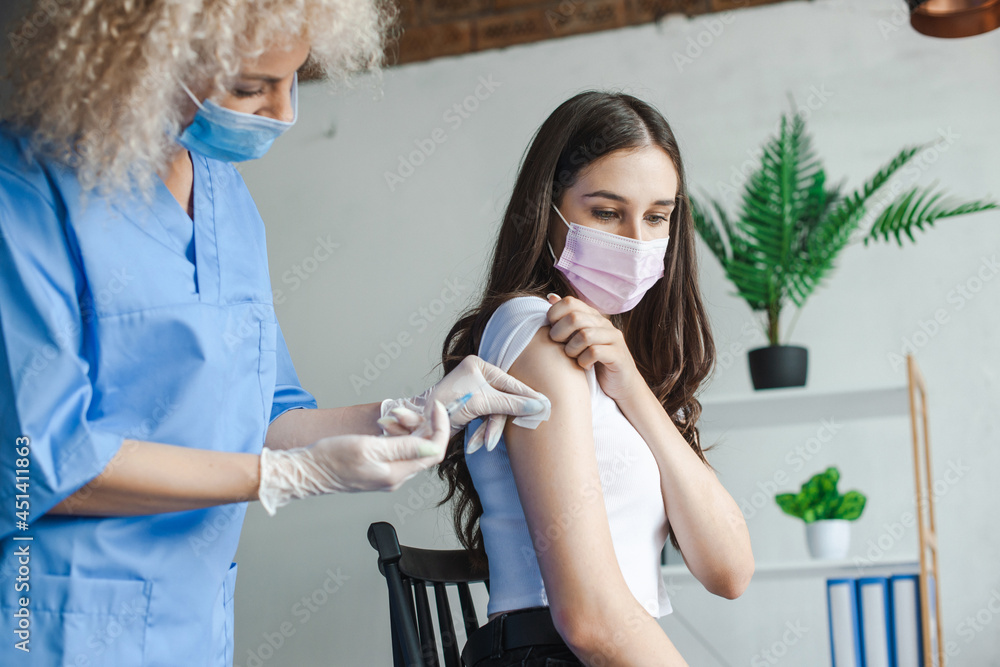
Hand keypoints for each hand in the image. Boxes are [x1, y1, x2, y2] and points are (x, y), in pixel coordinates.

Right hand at [258, 401, 449, 514]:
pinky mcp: (379, 469)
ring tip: (391, 417)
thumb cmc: (330, 459)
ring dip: (408, 428)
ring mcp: (387, 474)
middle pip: (425, 449)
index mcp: (396, 473)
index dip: (439, 427)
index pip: (434, 451)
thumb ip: (402, 448)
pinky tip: (385, 426)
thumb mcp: (368, 447)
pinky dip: (397, 435)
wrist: (307, 471)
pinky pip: (398, 450)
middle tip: (407, 410)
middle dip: (422, 425)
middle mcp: (395, 477)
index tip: (436, 408)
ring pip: (412, 448)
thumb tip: (432, 448)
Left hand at [378, 355, 550, 453]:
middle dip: (498, 422)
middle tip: (504, 436)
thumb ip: (511, 403)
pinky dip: (482, 431)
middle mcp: (478, 374)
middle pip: (504, 399)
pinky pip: (487, 418)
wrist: (419, 423)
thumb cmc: (445, 406)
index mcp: (479, 365)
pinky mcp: (471, 406)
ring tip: (482, 444)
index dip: (527, 397)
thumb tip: (540, 405)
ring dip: (489, 430)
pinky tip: (477, 443)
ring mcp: (475, 390)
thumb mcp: (481, 403)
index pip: (510, 384)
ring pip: (496, 412)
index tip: (545, 407)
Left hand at [545, 294, 641, 401]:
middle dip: (559, 333)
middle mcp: (604, 323)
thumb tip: (550, 297)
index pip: (569, 302)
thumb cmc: (594, 362)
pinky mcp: (618, 355)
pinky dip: (584, 361)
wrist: (622, 385)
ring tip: (573, 358)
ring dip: (572, 350)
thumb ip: (565, 320)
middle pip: (574, 318)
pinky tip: (585, 366)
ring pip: (584, 335)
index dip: (554, 315)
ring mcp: (613, 338)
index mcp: (593, 316)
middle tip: (559, 346)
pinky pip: (594, 352)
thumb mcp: (576, 340)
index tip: (552, 331)